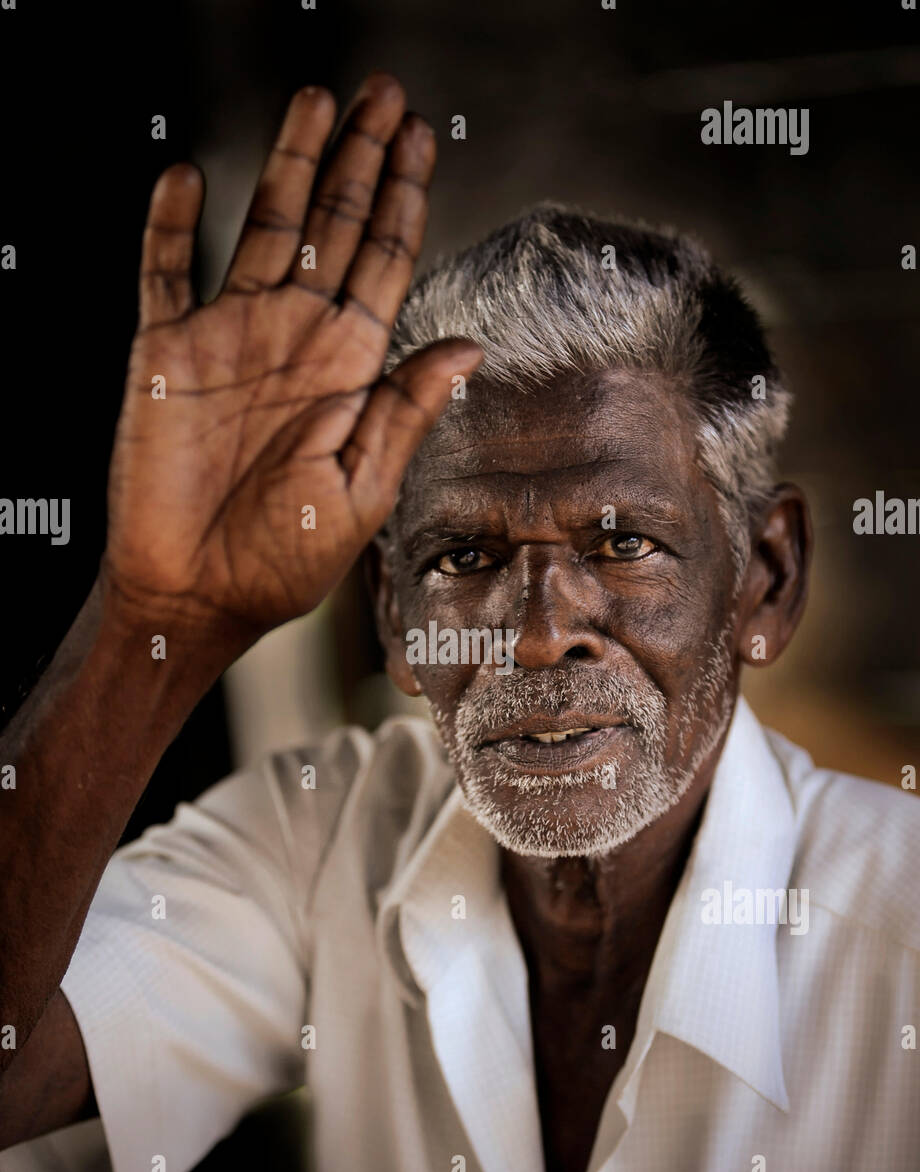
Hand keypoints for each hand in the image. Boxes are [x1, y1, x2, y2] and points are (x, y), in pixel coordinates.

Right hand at [102, 74, 480, 645]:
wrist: (198, 593)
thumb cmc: (284, 559)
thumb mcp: (362, 491)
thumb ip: (404, 411)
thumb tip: (467, 344)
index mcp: (349, 368)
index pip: (384, 264)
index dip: (403, 200)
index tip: (421, 139)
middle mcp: (295, 337)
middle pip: (334, 228)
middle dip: (360, 159)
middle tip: (384, 93)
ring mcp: (230, 336)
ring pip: (263, 226)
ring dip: (289, 163)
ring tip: (316, 99)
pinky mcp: (166, 350)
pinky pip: (165, 271)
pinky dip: (171, 224)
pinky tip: (190, 177)